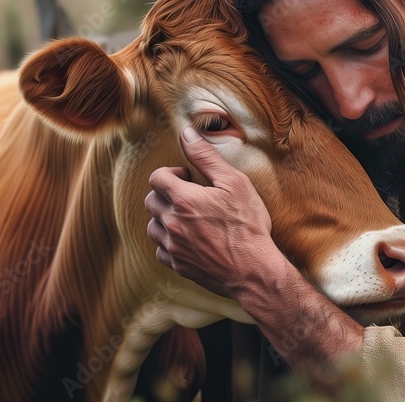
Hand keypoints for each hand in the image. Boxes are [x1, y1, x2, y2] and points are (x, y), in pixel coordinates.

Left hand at [145, 126, 276, 295]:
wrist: (253, 270)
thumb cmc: (247, 225)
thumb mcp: (234, 183)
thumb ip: (206, 157)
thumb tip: (187, 134)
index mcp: (183, 199)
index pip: (156, 178)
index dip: (170, 173)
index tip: (188, 178)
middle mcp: (171, 223)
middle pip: (151, 201)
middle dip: (166, 194)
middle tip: (189, 196)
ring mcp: (173, 247)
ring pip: (152, 227)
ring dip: (164, 218)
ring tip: (187, 218)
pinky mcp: (178, 266)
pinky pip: (161, 251)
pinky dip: (169, 243)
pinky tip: (188, 240)